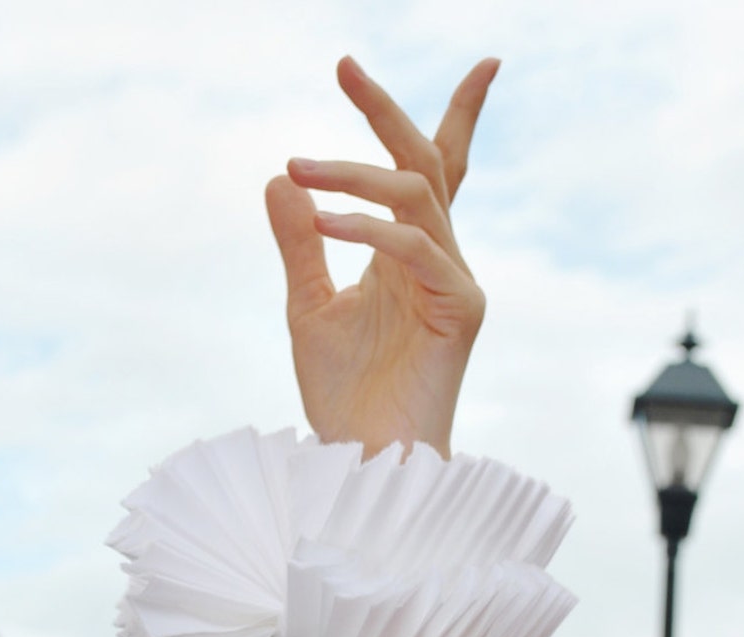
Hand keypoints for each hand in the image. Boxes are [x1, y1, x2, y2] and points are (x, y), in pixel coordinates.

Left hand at [265, 56, 496, 458]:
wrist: (362, 462)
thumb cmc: (342, 397)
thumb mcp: (307, 308)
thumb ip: (301, 244)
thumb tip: (280, 177)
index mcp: (405, 257)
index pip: (426, 172)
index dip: (420, 116)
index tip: (372, 68)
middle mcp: (436, 261)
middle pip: (427, 164)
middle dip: (388, 112)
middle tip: (344, 67)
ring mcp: (455, 284)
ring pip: (418, 195)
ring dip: (355, 174)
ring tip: (300, 167)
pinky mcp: (462, 311)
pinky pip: (418, 249)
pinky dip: (370, 229)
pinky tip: (324, 222)